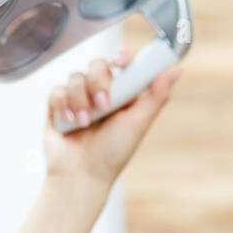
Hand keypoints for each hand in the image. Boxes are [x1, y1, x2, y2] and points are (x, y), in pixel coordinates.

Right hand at [44, 47, 182, 185]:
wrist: (80, 175)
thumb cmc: (112, 155)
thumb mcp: (138, 124)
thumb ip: (156, 96)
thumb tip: (175, 70)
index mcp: (126, 96)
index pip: (125, 64)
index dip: (124, 56)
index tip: (119, 61)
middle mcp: (103, 94)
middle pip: (98, 65)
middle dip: (99, 83)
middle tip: (103, 106)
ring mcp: (80, 98)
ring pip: (76, 76)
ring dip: (80, 99)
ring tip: (84, 123)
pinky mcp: (59, 105)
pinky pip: (57, 89)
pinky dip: (62, 104)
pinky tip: (69, 121)